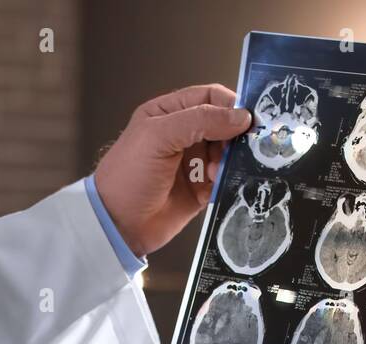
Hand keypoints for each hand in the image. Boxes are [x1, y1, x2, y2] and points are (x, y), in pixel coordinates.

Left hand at [94, 84, 251, 256]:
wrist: (118, 225)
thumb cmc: (127, 176)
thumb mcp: (159, 136)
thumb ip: (199, 120)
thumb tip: (240, 115)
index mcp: (168, 113)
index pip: (208, 97)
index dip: (230, 104)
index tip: (247, 118)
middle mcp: (182, 135)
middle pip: (223, 124)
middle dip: (234, 135)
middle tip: (236, 148)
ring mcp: (192, 162)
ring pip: (227, 152)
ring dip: (229, 160)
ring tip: (214, 171)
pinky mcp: (200, 189)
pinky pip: (225, 179)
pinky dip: (227, 180)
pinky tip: (215, 185)